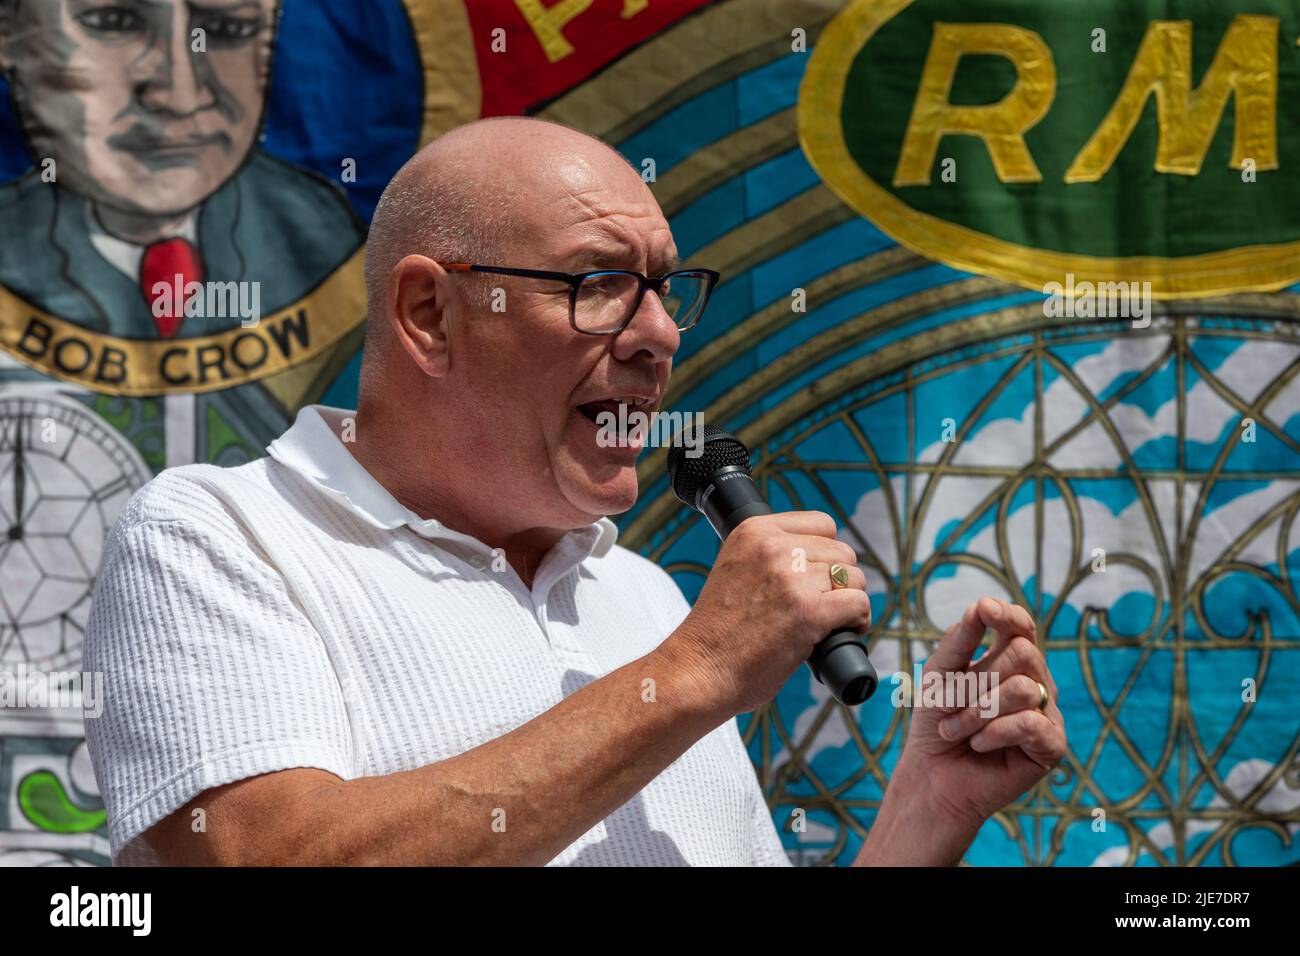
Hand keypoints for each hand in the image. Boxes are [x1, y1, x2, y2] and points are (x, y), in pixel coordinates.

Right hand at [662, 511, 871, 715]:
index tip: (815, 577)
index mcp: (754, 530)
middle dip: (838, 580)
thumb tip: (820, 560)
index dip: (825, 553)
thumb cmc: (718, 631)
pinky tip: (843, 631)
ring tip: (829, 621)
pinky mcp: (808, 611)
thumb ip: (770, 556)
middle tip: (820, 605)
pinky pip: (857, 603)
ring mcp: (792, 578)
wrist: (699, 669)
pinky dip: (857, 621)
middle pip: (842, 551)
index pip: (821, 523)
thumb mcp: (736, 568)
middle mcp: (774, 546)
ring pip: (853, 578)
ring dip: (848, 602)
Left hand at [900, 596, 1066, 834]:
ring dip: (977, 711)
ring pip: (1023, 688)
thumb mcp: (939, 675)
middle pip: (1022, 653)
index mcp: (1011, 660)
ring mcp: (1046, 713)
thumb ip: (960, 640)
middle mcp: (1035, 681)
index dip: (1008, 615)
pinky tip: (980, 744)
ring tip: (956, 730)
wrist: (934, 775)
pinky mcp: (1052, 746)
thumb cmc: (937, 721)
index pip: (1022, 626)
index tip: (984, 610)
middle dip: (975, 680)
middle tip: (949, 707)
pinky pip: (1029, 724)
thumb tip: (982, 605)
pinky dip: (994, 733)